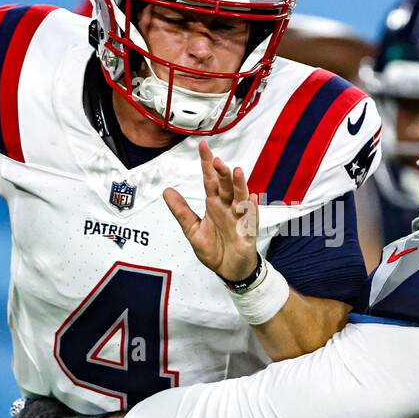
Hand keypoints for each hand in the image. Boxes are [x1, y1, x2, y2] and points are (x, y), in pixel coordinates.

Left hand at [163, 140, 259, 282]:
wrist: (228, 270)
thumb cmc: (215, 249)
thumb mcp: (192, 230)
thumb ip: (181, 211)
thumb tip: (167, 191)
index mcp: (214, 204)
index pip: (210, 180)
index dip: (207, 164)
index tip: (203, 147)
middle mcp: (228, 208)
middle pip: (226, 186)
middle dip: (222, 173)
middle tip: (217, 160)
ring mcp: (239, 219)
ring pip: (240, 198)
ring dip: (239, 185)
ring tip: (236, 172)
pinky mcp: (248, 233)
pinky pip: (251, 219)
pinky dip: (252, 209)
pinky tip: (252, 198)